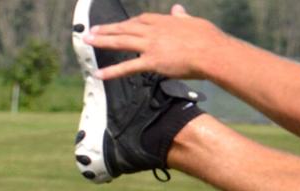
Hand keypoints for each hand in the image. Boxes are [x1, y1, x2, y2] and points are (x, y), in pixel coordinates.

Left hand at [85, 4, 226, 81]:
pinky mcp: (152, 62)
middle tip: (91, 30)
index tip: (119, 26)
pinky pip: (128, 67)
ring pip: (121, 42)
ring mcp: (150, 45)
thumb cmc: (208, 38)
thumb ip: (182, 17)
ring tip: (87, 41)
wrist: (212, 52)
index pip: (140, 20)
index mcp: (164, 20)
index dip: (128, 24)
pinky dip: (112, 71)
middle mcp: (153, 30)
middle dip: (106, 29)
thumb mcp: (193, 22)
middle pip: (125, 28)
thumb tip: (178, 9)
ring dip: (102, 41)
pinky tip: (99, 74)